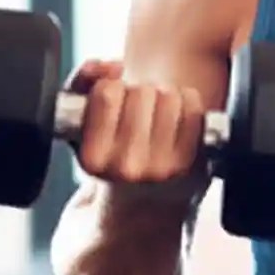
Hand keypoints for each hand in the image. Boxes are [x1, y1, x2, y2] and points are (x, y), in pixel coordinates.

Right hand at [64, 59, 208, 203]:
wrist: (143, 208)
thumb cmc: (111, 156)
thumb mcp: (82, 125)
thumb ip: (81, 85)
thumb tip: (109, 66)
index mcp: (94, 159)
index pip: (107, 94)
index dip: (111, 86)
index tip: (113, 99)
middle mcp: (128, 168)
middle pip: (141, 92)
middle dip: (138, 91)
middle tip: (137, 108)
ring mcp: (163, 168)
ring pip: (168, 95)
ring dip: (164, 94)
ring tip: (156, 113)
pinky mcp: (192, 163)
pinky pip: (193, 107)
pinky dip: (187, 101)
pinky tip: (177, 116)